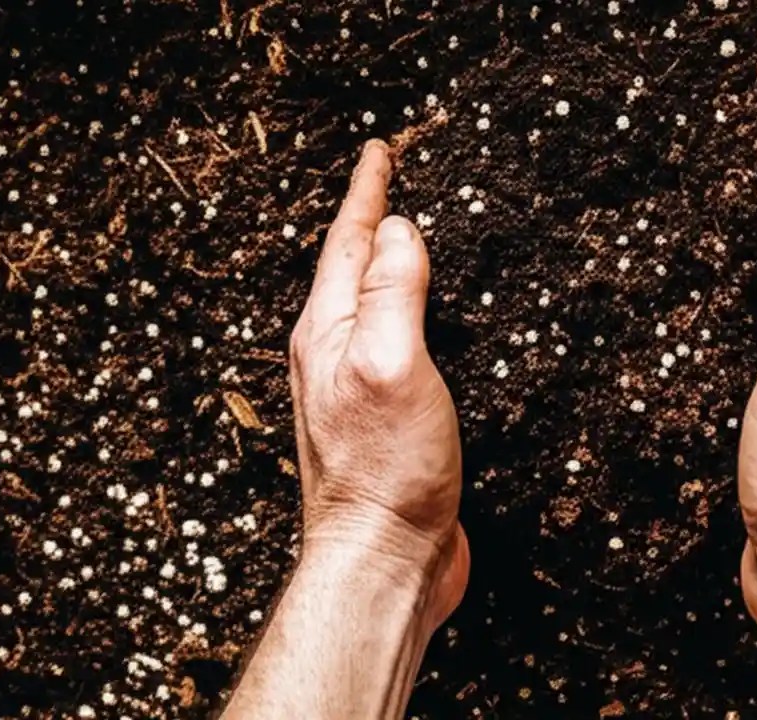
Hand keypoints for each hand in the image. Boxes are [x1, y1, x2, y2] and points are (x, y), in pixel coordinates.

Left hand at [289, 140, 467, 629]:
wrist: (383, 560)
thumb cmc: (385, 471)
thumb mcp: (391, 365)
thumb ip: (394, 294)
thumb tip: (400, 230)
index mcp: (328, 333)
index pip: (349, 243)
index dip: (368, 193)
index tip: (380, 152)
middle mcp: (333, 356)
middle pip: (352, 269)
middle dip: (371, 222)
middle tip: (391, 182)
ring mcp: (356, 390)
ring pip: (372, 308)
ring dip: (388, 268)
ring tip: (404, 240)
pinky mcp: (385, 421)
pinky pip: (397, 347)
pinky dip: (414, 318)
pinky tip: (428, 325)